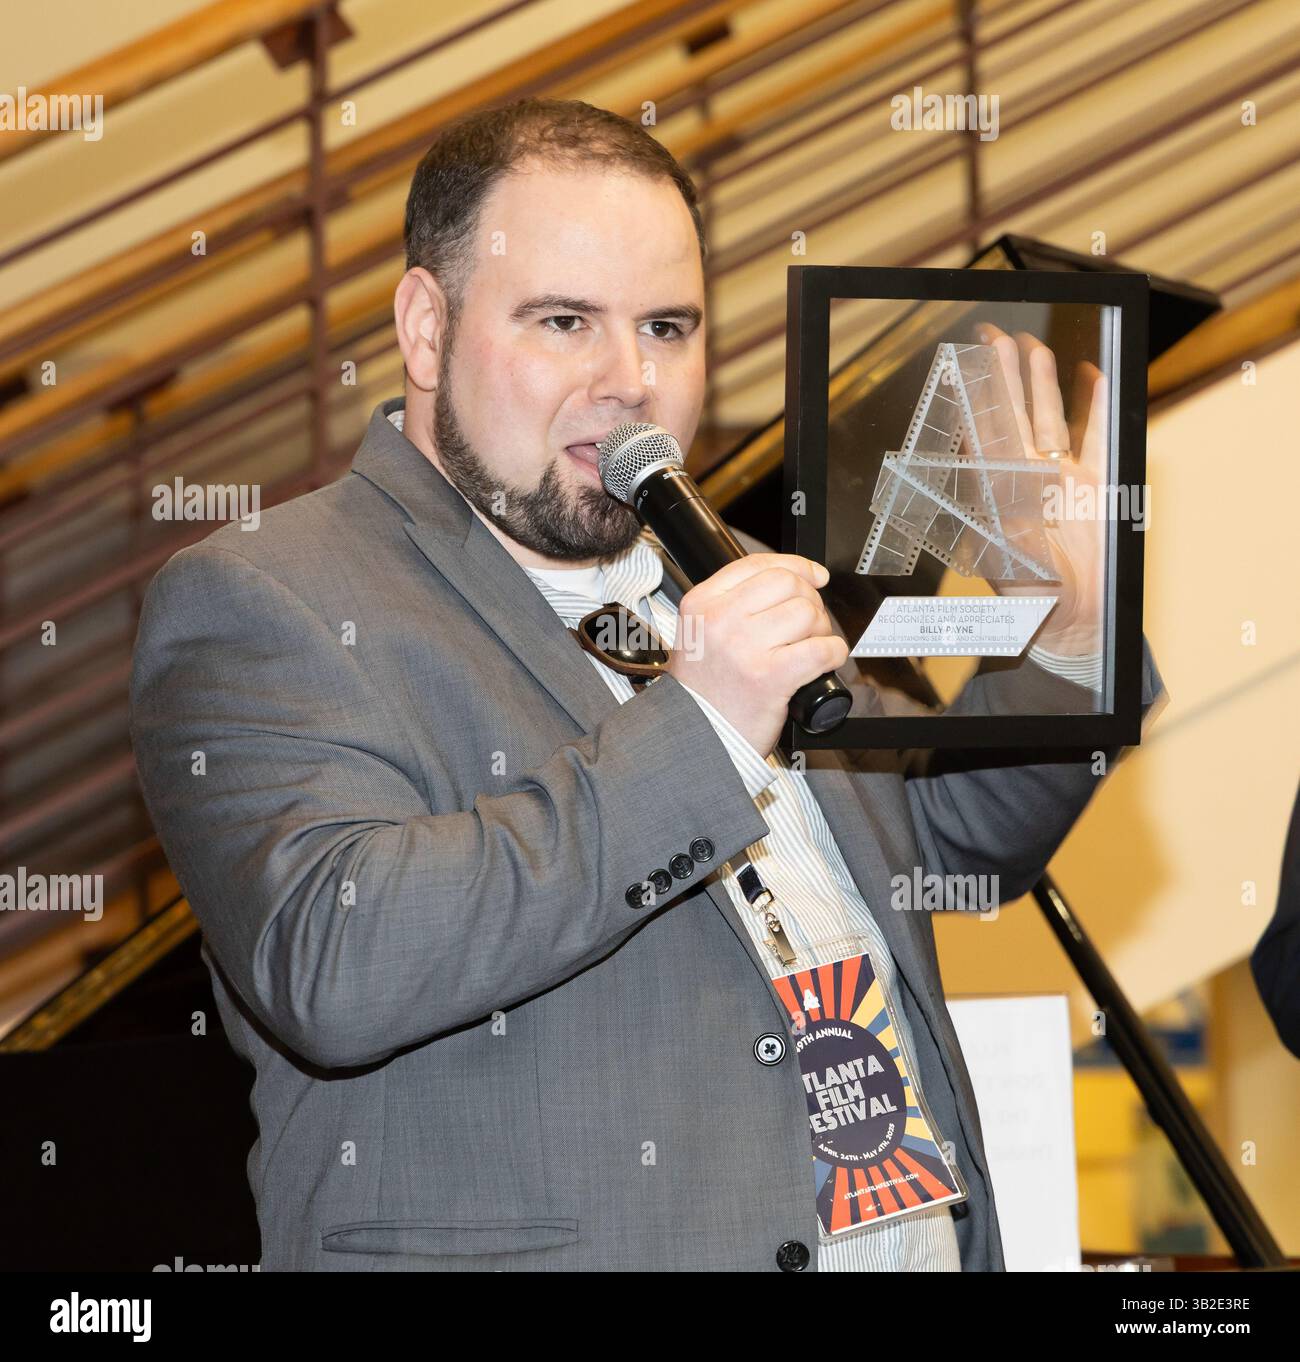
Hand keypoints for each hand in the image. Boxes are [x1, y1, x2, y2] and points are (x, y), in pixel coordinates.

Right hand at [668, 553, 849, 757]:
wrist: (696, 736)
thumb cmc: (703, 690)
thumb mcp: (701, 633)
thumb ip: (734, 604)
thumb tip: (794, 579)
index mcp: (702, 604)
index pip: (758, 565)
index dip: (796, 566)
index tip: (813, 575)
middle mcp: (721, 620)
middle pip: (788, 584)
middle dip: (810, 600)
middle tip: (809, 623)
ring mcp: (745, 647)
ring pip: (807, 614)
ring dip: (821, 628)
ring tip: (812, 645)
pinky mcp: (770, 677)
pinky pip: (821, 649)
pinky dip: (833, 652)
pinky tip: (826, 660)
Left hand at [975, 322, 1107, 655]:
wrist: (1075, 621)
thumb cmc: (1032, 599)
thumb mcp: (1004, 561)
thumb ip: (991, 525)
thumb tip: (972, 491)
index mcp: (1001, 495)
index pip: (985, 437)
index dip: (975, 401)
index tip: (963, 366)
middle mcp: (1028, 481)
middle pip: (1014, 417)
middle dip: (1004, 378)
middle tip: (994, 337)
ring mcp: (1063, 479)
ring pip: (1050, 419)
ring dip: (1042, 384)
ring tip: (1033, 347)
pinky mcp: (1097, 484)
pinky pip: (1097, 435)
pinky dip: (1094, 405)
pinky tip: (1090, 373)